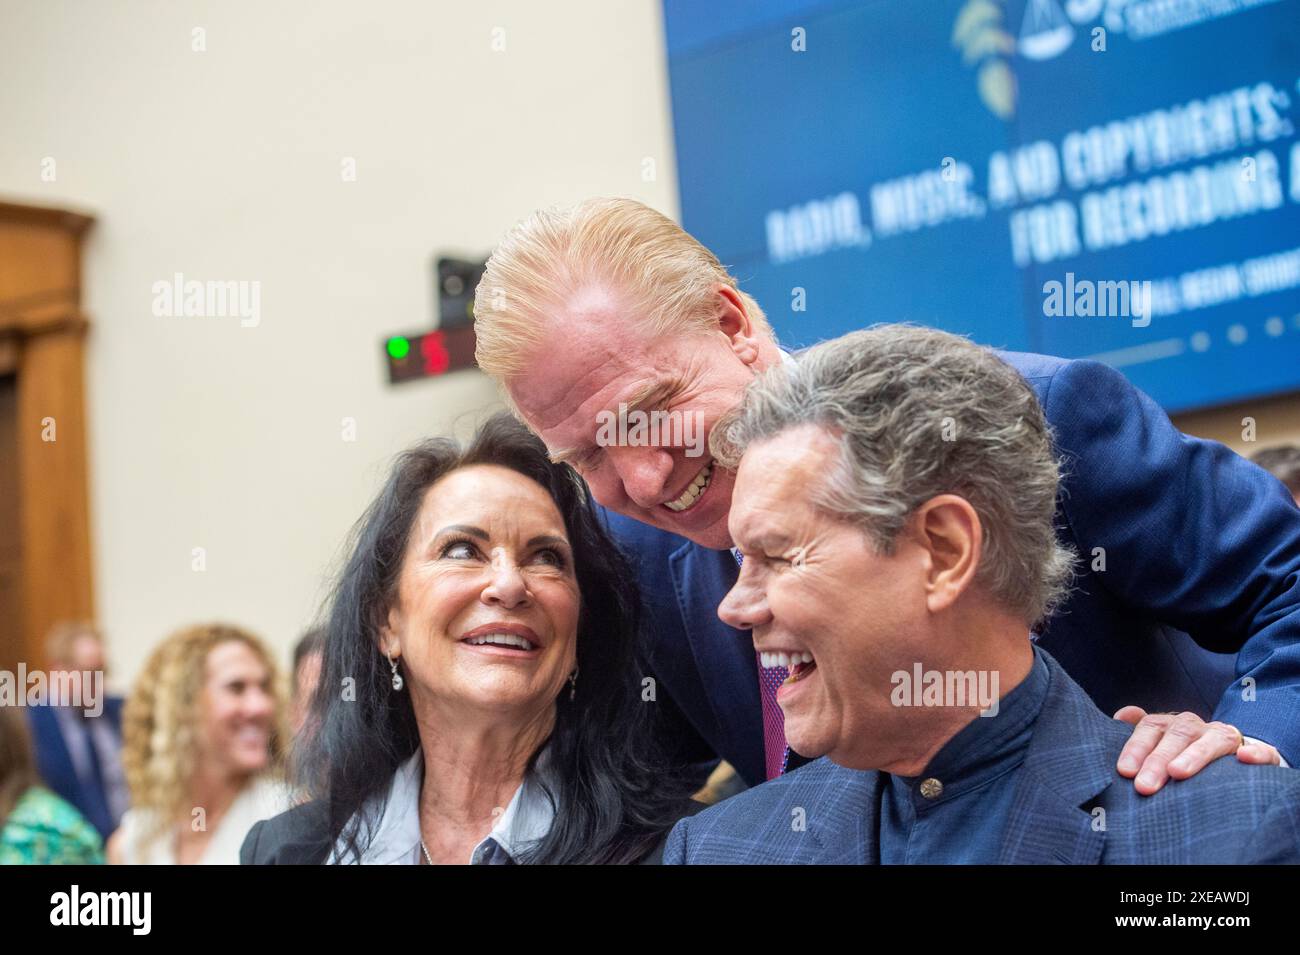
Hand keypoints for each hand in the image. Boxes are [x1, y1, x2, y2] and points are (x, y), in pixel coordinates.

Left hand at [1112, 707, 1281, 794]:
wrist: (1234, 758)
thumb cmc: (1185, 755)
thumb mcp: (1160, 743)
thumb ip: (1139, 732)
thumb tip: (1120, 715)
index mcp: (1172, 724)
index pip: (1151, 727)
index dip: (1136, 747)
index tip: (1125, 771)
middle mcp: (1198, 727)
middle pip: (1177, 735)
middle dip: (1158, 760)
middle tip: (1144, 786)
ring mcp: (1228, 738)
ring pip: (1212, 741)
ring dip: (1195, 755)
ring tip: (1178, 772)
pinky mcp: (1260, 753)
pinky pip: (1262, 751)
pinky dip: (1255, 754)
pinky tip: (1244, 758)